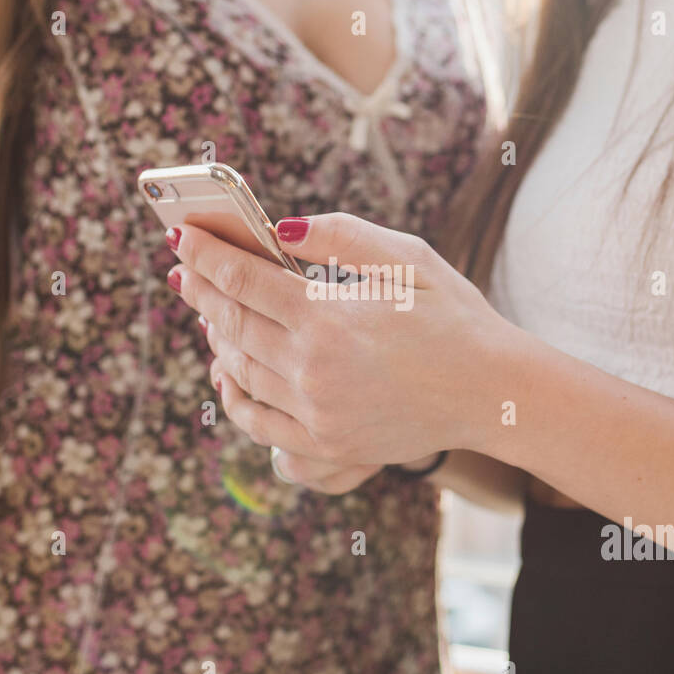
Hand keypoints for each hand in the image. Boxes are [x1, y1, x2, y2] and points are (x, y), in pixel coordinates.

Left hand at [169, 213, 516, 467]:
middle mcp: (313, 368)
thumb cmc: (454, 316)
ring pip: (238, 371)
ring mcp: (315, 412)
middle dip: (201, 290)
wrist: (492, 393)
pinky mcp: (325, 445)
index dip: (206, 254)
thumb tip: (280, 228)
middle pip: (231, 323)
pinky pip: (256, 422)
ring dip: (216, 337)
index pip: (243, 279)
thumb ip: (340, 236)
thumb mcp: (408, 258)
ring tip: (210, 313)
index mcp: (329, 316)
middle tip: (184, 269)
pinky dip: (232, 396)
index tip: (181, 236)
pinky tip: (227, 374)